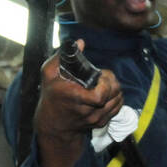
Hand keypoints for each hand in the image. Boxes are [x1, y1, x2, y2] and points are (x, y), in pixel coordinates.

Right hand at [34, 40, 124, 166]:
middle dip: (112, 82)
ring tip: (106, 83)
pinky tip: (109, 93)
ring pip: (118, 101)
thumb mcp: (49, 74)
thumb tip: (80, 43)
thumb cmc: (51, 96)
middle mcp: (87, 111)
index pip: (100, 96)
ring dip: (116, 89)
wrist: (53, 124)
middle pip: (113, 95)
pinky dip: (117, 98)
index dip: (105, 84)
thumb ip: (61, 57)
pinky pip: (117, 108)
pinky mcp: (101, 123)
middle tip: (104, 76)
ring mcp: (95, 119)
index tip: (100, 75)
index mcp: (75, 98)